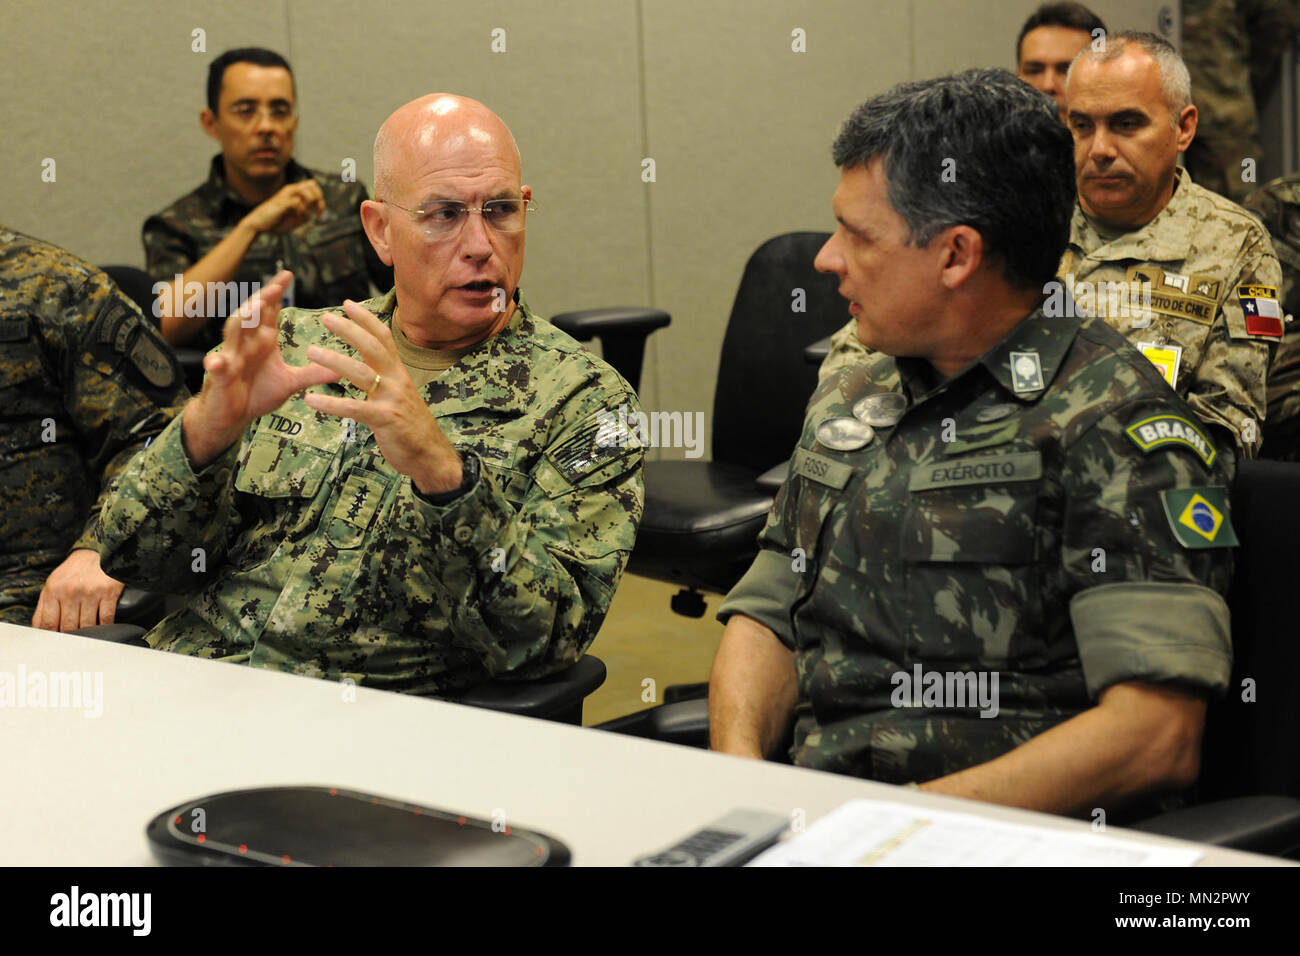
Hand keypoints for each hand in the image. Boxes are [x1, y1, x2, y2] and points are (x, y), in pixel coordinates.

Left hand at [31, 549, 125, 631]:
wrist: (101, 552)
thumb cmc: (75, 571)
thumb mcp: (53, 583)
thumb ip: (44, 606)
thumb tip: (39, 629)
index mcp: (53, 590)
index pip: (48, 623)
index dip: (51, 636)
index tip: (56, 640)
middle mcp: (70, 591)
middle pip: (68, 627)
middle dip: (71, 635)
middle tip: (74, 637)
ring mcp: (90, 593)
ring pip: (87, 626)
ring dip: (88, 632)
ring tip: (88, 632)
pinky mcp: (109, 593)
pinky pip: (106, 619)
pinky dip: (105, 626)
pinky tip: (103, 626)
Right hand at [182, 271, 340, 466]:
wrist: (230, 417)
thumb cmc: (256, 394)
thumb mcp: (290, 383)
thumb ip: (313, 373)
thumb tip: (342, 367)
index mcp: (262, 341)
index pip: (269, 311)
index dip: (276, 292)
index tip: (288, 274)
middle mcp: (246, 344)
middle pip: (252, 315)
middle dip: (263, 299)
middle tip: (275, 287)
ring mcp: (231, 358)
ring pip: (234, 333)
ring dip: (243, 319)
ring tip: (255, 308)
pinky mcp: (220, 378)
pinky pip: (217, 368)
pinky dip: (216, 363)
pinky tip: (218, 362)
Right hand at [240, 180, 325, 234]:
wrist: (258, 223)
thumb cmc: (276, 222)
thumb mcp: (295, 219)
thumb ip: (305, 215)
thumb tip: (314, 212)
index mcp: (294, 193)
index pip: (313, 186)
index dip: (320, 198)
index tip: (319, 213)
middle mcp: (290, 191)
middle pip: (313, 185)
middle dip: (319, 199)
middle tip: (318, 213)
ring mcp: (286, 195)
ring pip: (307, 191)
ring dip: (310, 204)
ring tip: (305, 216)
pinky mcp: (282, 202)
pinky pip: (298, 202)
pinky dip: (302, 211)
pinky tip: (297, 217)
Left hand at [303, 300, 462, 493]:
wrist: (430, 454)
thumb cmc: (411, 425)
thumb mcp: (400, 394)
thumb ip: (385, 378)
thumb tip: (369, 363)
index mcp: (399, 372)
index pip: (384, 338)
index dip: (366, 319)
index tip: (347, 303)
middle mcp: (397, 380)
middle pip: (373, 347)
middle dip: (349, 330)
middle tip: (326, 318)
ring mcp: (392, 399)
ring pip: (362, 373)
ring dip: (334, 360)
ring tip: (311, 351)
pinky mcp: (385, 420)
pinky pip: (355, 409)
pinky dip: (331, 404)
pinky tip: (311, 400)